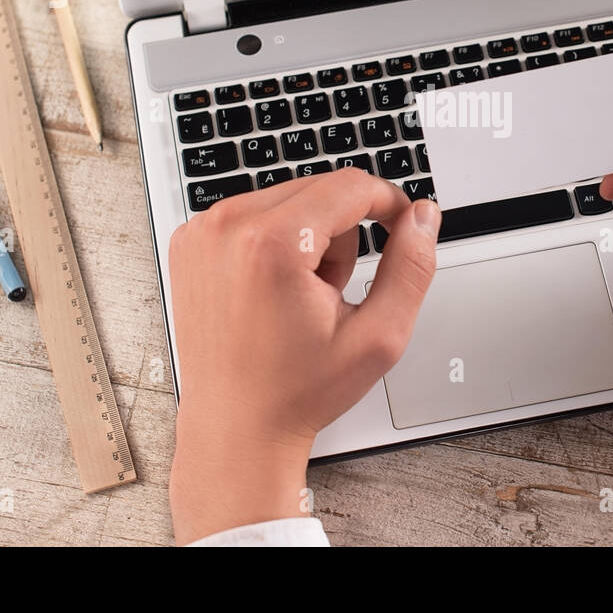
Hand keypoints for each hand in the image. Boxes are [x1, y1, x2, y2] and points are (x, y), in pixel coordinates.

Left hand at [167, 168, 440, 542]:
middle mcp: (227, 227)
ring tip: (301, 297)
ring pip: (289, 199)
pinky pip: (255, 214)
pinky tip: (273, 291)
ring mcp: (202, 232)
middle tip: (334, 293)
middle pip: (319, 188)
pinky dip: (275, 241)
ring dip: (309, 236)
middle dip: (344, 232)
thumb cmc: (295, 392)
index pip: (349, 185)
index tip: (401, 225)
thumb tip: (422, 216)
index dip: (387, 202)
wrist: (234, 427)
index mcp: (271, 244)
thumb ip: (411, 267)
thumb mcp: (377, 337)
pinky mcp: (190, 240)